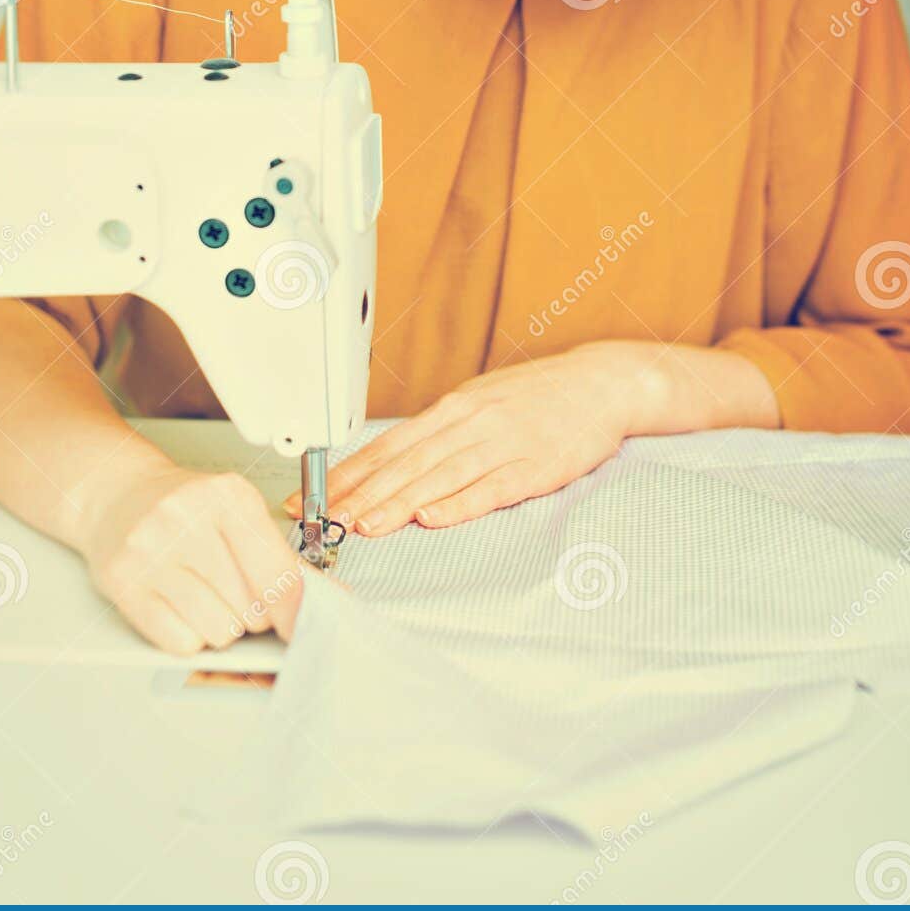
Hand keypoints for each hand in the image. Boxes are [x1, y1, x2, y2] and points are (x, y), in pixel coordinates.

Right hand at [79, 462, 311, 653]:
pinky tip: (180, 606)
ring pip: (219, 631)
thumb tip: (326, 598)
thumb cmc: (183, 506)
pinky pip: (180, 642)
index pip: (278, 574)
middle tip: (235, 591)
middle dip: (253, 613)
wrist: (118, 494)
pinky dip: (188, 635)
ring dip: (221, 626)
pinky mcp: (123, 583)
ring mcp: (151, 552)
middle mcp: (186, 519)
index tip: (301, 627)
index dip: (296, 610)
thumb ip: (279, 555)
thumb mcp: (237, 511)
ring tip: (205, 594)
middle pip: (252, 609)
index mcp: (227, 495)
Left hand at [281, 341, 675, 535]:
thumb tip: (388, 464)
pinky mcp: (535, 466)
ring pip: (439, 477)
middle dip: (359, 495)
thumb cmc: (535, 399)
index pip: (387, 446)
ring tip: (363, 526)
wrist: (599, 384)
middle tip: (321, 521)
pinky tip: (432, 519)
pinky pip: (491, 487)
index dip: (346, 475)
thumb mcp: (479, 403)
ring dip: (398, 504)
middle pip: (404, 464)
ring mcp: (501, 443)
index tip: (309, 498)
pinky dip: (460, 504)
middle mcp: (469, 423)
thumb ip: (438, 434)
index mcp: (452, 409)